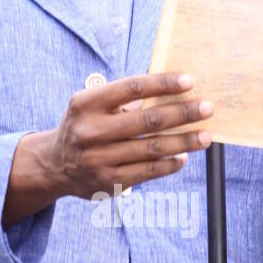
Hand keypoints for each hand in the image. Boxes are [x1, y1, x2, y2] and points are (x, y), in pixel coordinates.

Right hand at [40, 72, 213, 201]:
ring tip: (205, 136)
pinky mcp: (109, 181)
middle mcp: (91, 131)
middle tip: (207, 108)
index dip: (162, 84)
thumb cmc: (85, 126)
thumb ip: (124, 98)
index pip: (132, 88)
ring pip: (151, 148)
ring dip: (183, 142)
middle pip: (147, 120)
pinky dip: (169, 164)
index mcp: (86, 104)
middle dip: (182, 113)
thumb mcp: (93, 105)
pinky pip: (147, 171)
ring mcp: (99, 159)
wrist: (55, 165)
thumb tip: (172, 90)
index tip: (189, 81)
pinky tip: (184, 157)